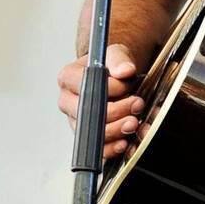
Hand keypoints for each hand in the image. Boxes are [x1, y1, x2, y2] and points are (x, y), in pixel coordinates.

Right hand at [57, 42, 143, 161]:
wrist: (118, 78)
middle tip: (136, 104)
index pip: (84, 86)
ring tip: (134, 122)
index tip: (126, 85)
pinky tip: (124, 142)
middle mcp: (68, 102)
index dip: (108, 88)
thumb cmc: (111, 66)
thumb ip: (120, 60)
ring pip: (91, 133)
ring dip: (116, 130)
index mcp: (68, 79)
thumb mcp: (116, 54)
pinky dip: (112, 148)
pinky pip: (96, 149)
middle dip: (115, 111)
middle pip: (86, 113)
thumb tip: (125, 71)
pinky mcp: (88, 137)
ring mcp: (76, 121)